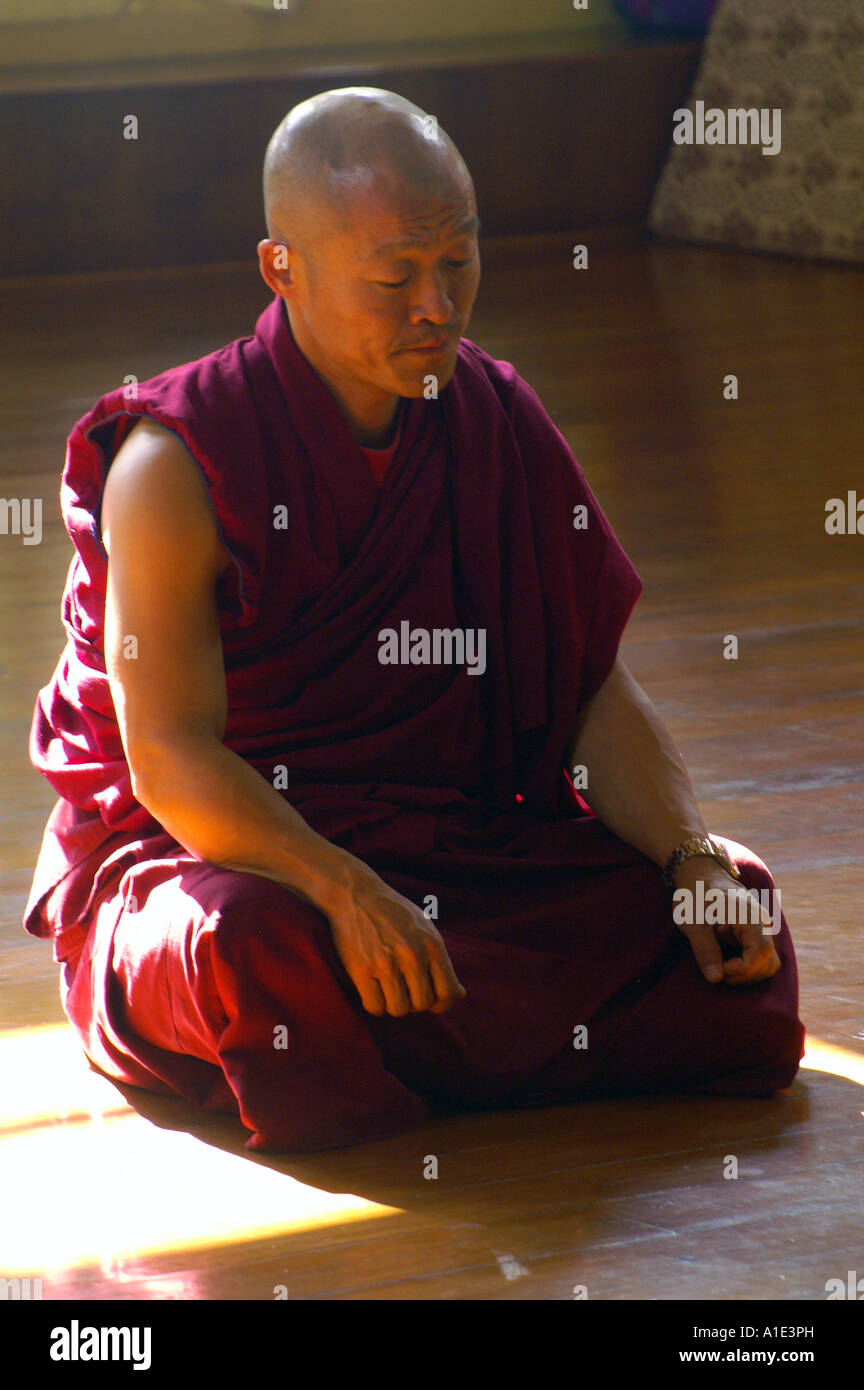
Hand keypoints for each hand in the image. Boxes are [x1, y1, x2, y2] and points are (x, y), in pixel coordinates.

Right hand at [325, 871, 466, 1017]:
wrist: (355, 894)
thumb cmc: (393, 913)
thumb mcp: (425, 929)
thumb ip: (442, 961)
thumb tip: (460, 995)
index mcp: (432, 944)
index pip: (447, 992)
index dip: (442, 1005)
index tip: (431, 1004)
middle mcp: (412, 954)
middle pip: (422, 1004)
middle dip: (414, 1003)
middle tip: (405, 990)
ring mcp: (386, 963)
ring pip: (399, 1009)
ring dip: (394, 1005)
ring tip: (388, 989)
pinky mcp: (361, 969)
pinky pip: (374, 1006)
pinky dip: (374, 1004)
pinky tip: (373, 990)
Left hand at [671, 857, 780, 986]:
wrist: (701, 874)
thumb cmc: (695, 894)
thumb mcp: (692, 921)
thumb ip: (704, 949)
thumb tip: (715, 978)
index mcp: (749, 916)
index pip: (760, 953)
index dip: (743, 969)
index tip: (721, 969)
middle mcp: (762, 922)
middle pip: (768, 962)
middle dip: (744, 974)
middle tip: (718, 969)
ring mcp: (763, 927)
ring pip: (769, 962)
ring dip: (748, 972)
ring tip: (723, 965)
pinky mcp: (758, 932)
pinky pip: (763, 957)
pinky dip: (748, 965)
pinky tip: (728, 960)